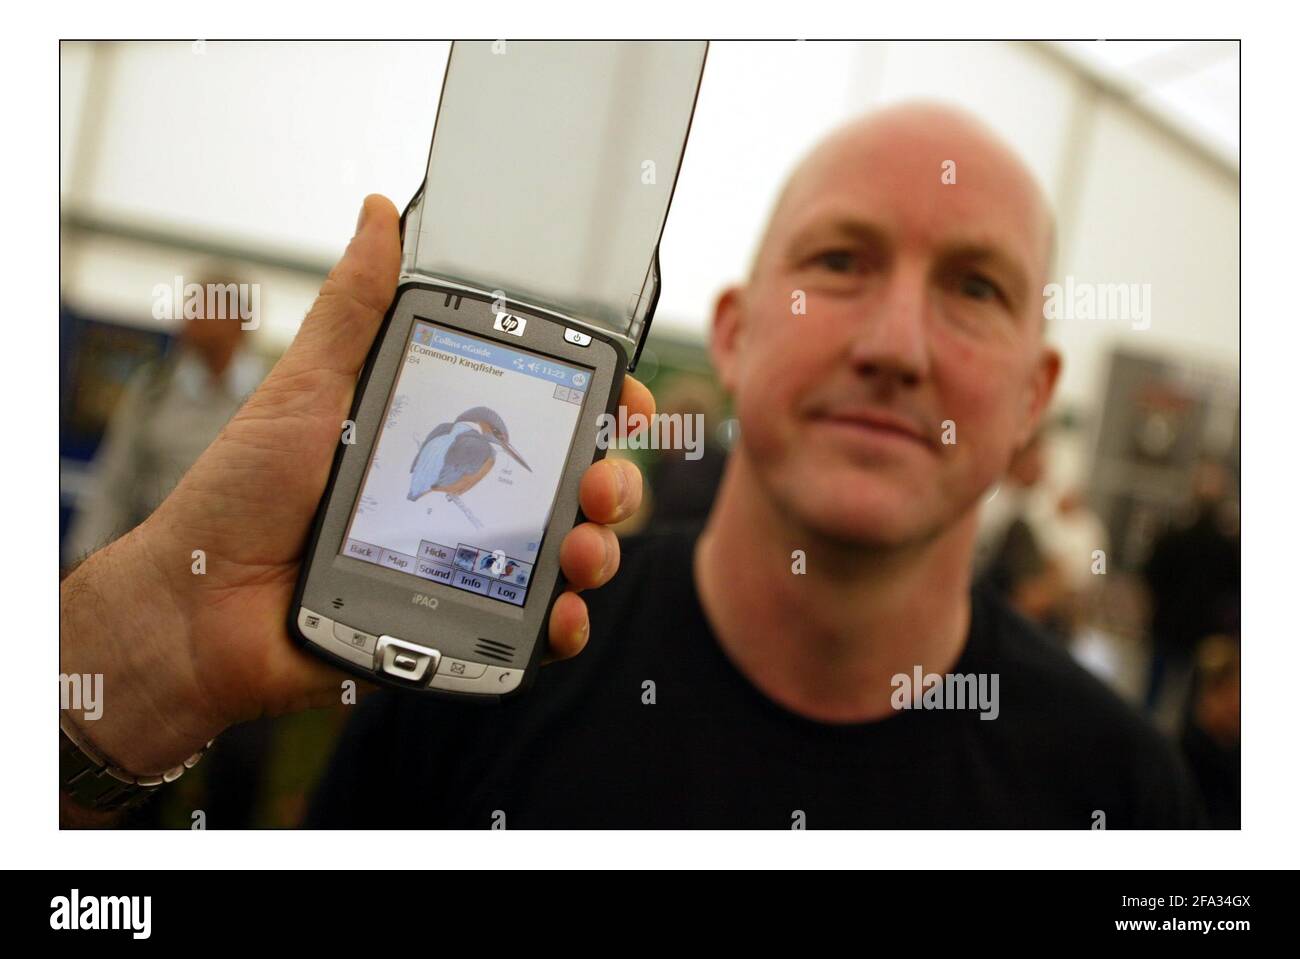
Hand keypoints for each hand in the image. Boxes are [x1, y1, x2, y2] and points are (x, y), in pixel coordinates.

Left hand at [59, 195, 650, 774]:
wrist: (196, 608)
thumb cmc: (242, 495)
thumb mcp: (305, 388)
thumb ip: (353, 308)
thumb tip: (377, 211)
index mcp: (440, 438)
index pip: (540, 415)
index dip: (595, 406)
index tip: (622, 401)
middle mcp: (464, 499)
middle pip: (571, 486)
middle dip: (610, 482)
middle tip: (601, 484)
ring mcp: (465, 566)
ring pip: (566, 557)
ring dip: (599, 549)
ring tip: (582, 551)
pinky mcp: (456, 628)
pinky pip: (528, 631)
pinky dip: (562, 627)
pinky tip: (561, 615)